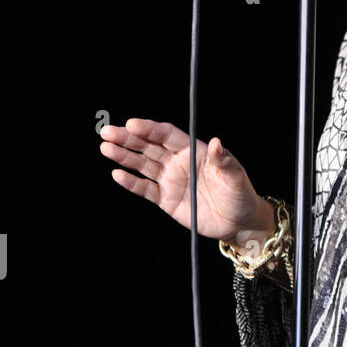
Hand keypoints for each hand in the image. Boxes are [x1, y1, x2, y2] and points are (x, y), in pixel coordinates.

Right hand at [98, 118, 274, 248]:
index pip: (167, 135)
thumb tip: (216, 143)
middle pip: (149, 146)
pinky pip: (145, 189)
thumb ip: (224, 160)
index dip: (149, 128)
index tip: (131, 123)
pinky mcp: (166, 200)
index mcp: (194, 151)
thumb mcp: (235, 176)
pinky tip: (117, 174)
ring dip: (124, 157)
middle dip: (128, 138)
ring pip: (143, 165)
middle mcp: (178, 163)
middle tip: (107, 131)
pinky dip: (131, 182)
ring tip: (106, 148)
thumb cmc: (240, 195)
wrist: (238, 223)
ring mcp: (170, 181)